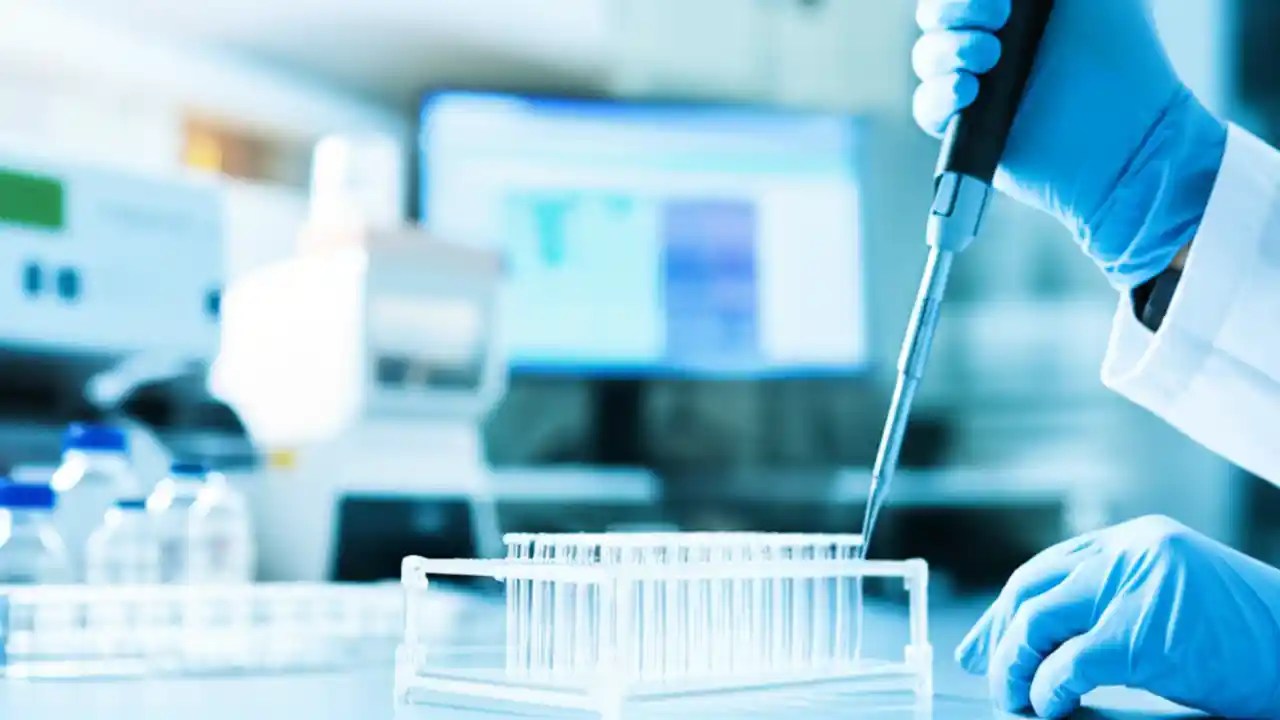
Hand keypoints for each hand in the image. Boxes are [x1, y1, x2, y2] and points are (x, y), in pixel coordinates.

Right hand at [912, 0, 1226, 288]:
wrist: (1131, 134)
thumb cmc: (1124, 56)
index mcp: (1012, 8)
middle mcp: (987, 41)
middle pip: (933, 17)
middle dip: (950, 9)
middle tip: (996, 18)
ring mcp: (974, 86)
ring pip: (926, 58)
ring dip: (947, 49)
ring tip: (990, 58)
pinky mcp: (966, 130)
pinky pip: (927, 109)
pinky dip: (937, 96)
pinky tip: (966, 91)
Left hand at [958, 516, 1279, 717]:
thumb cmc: (1252, 642)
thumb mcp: (1176, 603)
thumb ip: (1116, 605)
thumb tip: (1045, 645)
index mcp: (1136, 540)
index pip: (1048, 567)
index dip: (1008, 609)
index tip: (985, 645)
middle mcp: (1129, 552)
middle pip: (1031, 588)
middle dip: (998, 636)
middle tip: (986, 675)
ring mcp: (1134, 587)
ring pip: (1034, 620)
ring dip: (1012, 665)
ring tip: (1013, 698)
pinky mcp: (1139, 634)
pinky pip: (1066, 664)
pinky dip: (1047, 690)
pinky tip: (1048, 708)